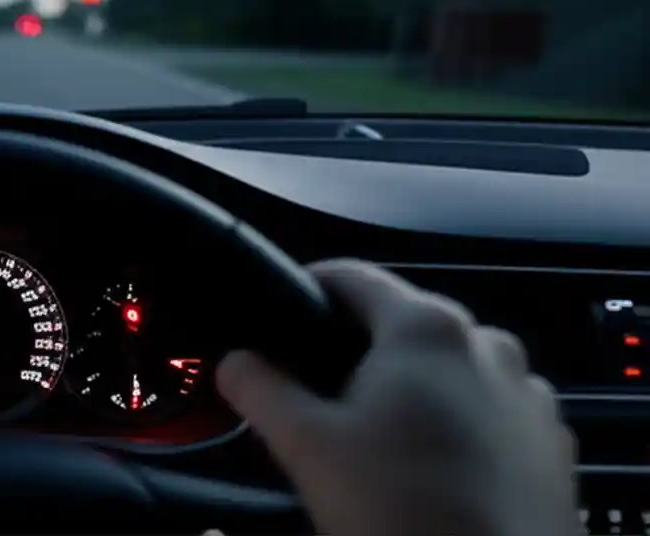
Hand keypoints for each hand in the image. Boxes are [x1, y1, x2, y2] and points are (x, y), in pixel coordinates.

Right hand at [217, 259, 577, 535]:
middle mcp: (488, 345)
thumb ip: (261, 389)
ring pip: (448, 371)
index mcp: (425, 328)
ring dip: (411, 392)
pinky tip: (430, 472)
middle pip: (402, 325)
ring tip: (378, 446)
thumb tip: (236, 363)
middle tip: (322, 403)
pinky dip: (456, 427)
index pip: (352, 276)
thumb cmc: (399, 509)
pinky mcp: (550, 443)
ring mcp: (528, 395)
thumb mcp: (307, 446)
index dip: (309, 288)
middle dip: (359, 354)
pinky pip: (489, 412)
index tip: (285, 314)